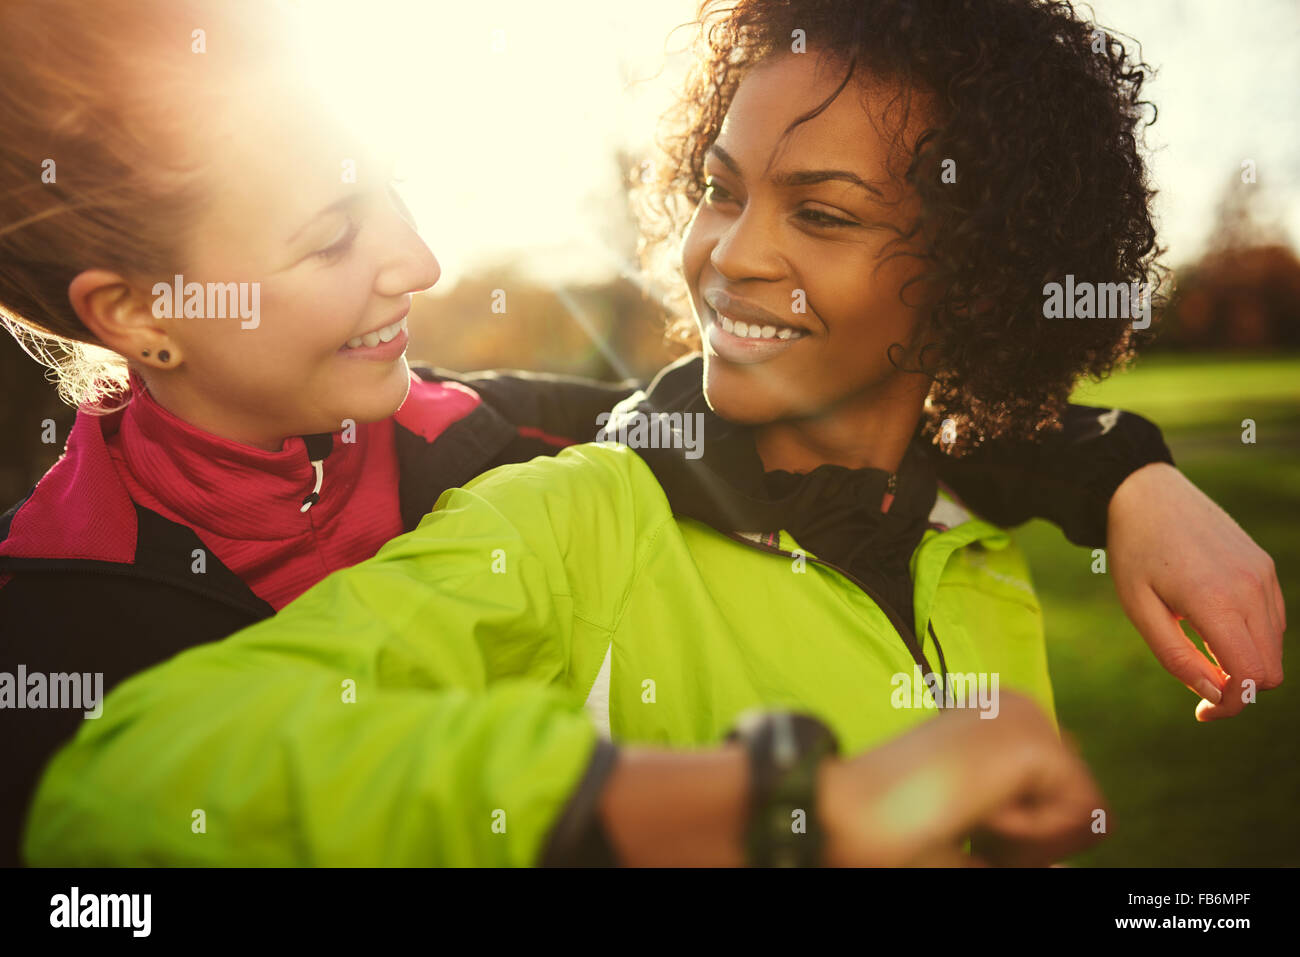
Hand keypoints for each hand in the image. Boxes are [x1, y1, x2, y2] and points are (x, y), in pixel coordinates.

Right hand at [817, 692, 1105, 865]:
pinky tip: (978, 809)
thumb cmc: (892, 830)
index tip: (969, 827)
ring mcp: (1026, 713)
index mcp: (996, 721)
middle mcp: (1016, 705)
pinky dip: (1031, 834)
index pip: (1062, 791)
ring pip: (1084, 809)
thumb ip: (1027, 838)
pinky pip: (1081, 814)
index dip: (1028, 833)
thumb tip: (1072, 864)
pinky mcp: (1034, 737)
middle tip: (969, 826)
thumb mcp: (976, 832)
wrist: (848, 813)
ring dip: (1029, 837)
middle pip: (1080, 801)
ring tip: (971, 816)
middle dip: (1034, 836)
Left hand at [1107, 462, 1284, 720]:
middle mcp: (1250, 588)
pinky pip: (1273, 620)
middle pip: (1270, 669)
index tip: (1202, 712)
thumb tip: (1213, 693)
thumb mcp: (1139, 607)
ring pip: (1275, 647)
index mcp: (1216, 601)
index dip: (1231, 705)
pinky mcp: (1264, 565)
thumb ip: (1176, 656)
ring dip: (1246, 663)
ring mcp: (1262, 575)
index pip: (1249, 676)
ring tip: (1203, 655)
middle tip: (1201, 688)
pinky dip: (1252, 637)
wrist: (1147, 492)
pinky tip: (1216, 629)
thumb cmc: (1134, 551)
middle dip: (1239, 690)